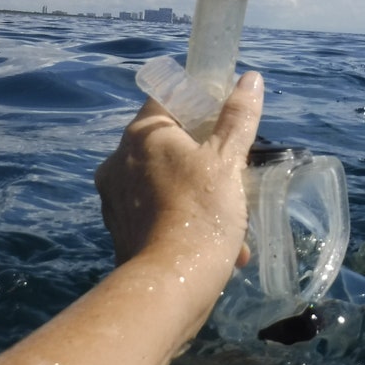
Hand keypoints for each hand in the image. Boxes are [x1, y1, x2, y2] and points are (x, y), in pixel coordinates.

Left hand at [94, 72, 263, 276]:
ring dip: (197, 193)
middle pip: (167, 141)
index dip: (197, 101)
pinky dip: (182, 220)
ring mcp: (114, 197)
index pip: (166, 98)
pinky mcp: (119, 230)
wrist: (171, 285)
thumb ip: (238, 117)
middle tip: (233, 172)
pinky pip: (156, 212)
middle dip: (203, 157)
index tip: (223, 119)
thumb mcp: (228, 160)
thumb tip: (250, 79)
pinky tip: (216, 244)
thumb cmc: (201, 212)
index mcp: (141, 134)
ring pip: (164, 180)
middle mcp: (118, 160)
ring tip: (231, 219)